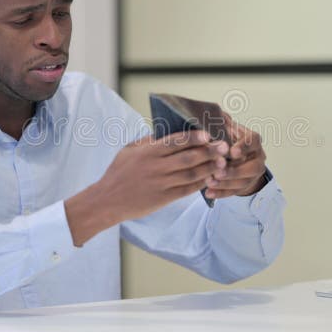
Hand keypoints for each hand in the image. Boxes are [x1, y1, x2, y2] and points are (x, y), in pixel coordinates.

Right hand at [65, 130, 228, 244]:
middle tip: (223, 147)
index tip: (208, 134)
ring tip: (222, 163)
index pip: (176, 141)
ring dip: (209, 168)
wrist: (107, 200)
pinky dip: (200, 183)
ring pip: (191, 174)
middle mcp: (156, 167)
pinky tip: (210, 178)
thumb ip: (148, 141)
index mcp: (148, 152)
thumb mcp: (129, 150)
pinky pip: (187, 190)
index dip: (194, 137)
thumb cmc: (118, 172)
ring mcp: (161, 183)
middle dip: (209, 151)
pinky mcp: (163, 198)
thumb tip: (166, 131)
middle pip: (189, 157)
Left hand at [203, 113, 266, 199]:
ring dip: (226, 184)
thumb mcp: (227, 129)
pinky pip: (235, 191)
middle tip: (217, 172)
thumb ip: (222, 122)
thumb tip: (215, 113)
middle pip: (251, 167)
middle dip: (234, 171)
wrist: (236, 156)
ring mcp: (253, 173)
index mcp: (253, 140)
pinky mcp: (246, 185)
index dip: (243, 147)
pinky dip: (221, 193)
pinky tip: (209, 192)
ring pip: (243, 182)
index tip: (232, 152)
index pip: (253, 142)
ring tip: (209, 183)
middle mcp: (258, 157)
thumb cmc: (229, 139)